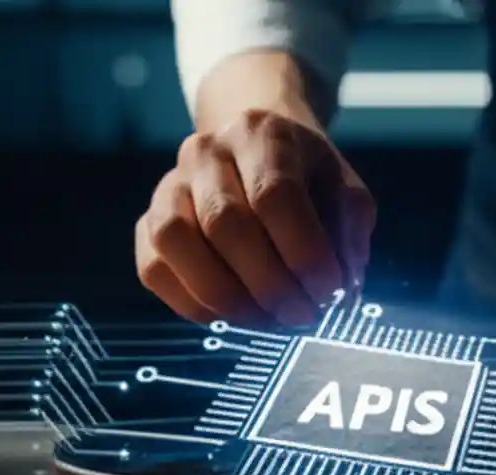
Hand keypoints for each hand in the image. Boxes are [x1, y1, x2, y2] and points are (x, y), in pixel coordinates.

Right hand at [135, 109, 374, 326]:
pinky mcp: (146, 223)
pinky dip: (194, 304)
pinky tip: (234, 315)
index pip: (274, 194)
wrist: (256, 152)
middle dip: (269, 284)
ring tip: (268, 319)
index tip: (330, 292)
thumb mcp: (344, 194)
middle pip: (224, 222)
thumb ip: (348, 238)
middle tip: (302, 315)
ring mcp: (168, 185)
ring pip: (176, 242)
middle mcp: (206, 151)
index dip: (303, 251)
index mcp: (262, 133)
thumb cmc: (307, 179)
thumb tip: (340, 295)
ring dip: (227, 296)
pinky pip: (154, 269)